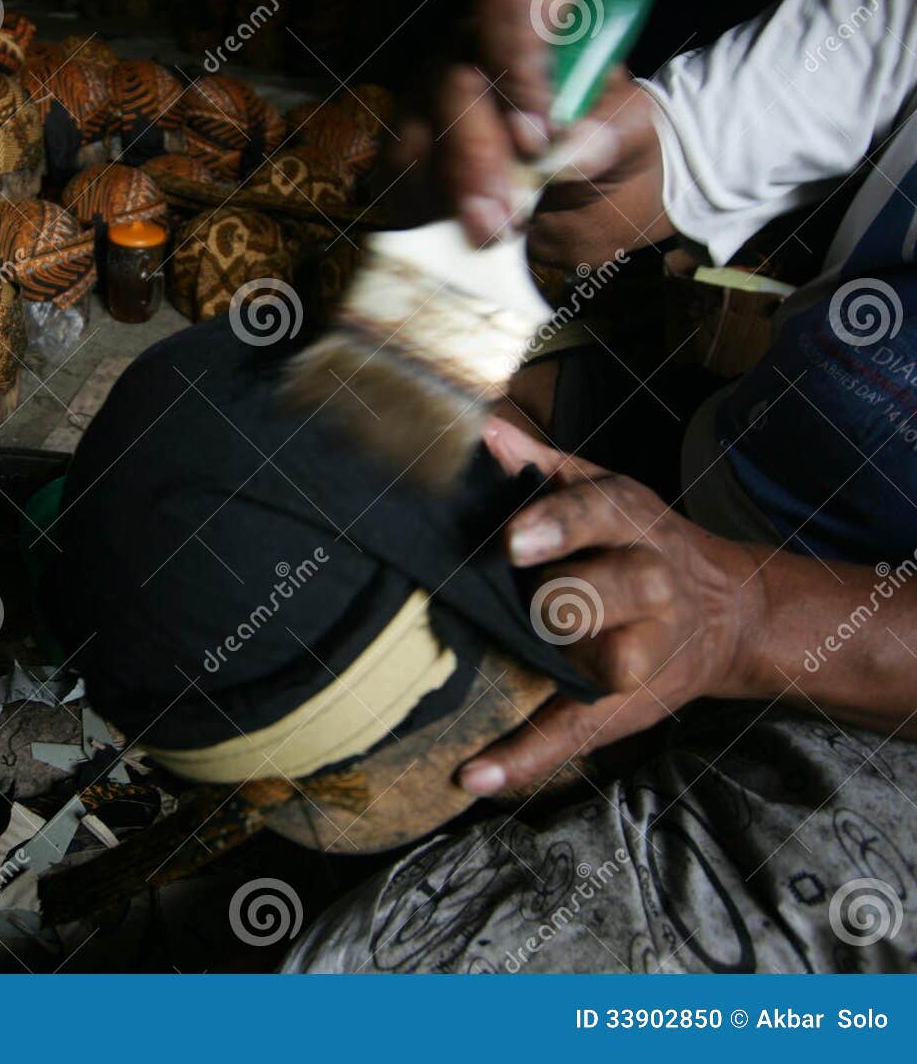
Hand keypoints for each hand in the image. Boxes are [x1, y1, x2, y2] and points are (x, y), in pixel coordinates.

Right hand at [384, 0, 671, 267]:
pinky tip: (461, 233)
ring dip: (452, 194)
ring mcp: (429, 103)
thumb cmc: (604, 151)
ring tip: (493, 235)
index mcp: (533, 29)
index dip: (518, 70)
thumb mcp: (634, 135)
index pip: (508, 12)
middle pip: (454, 84)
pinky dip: (428, 211)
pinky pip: (399, 177)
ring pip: (418, 135)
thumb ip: (616, 131)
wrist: (580, 207)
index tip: (539, 136)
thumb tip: (581, 145)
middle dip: (478, 155)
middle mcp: (472, 55)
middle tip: (506, 213)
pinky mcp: (406, 152)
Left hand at [457, 419, 768, 795]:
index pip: (598, 516)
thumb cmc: (643, 542)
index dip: (557, 527)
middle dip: (565, 595)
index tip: (514, 540)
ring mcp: (643, 648)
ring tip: (536, 652)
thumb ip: (547, 466)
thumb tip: (488, 431)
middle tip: (537, 596)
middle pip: (602, 591)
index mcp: (633, 526)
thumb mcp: (609, 494)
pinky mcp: (624, 703)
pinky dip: (522, 758)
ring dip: (568, 658)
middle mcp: (649, 585)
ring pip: (608, 658)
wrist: (733, 613)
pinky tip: (474, 776)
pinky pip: (574, 733)